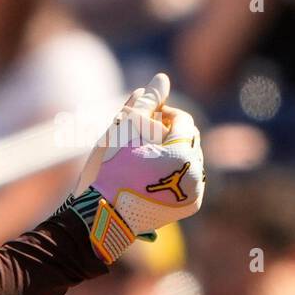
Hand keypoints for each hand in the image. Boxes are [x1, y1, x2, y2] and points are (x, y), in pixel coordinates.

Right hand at [64, 73, 205, 263]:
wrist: (99, 216)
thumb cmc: (107, 170)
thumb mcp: (123, 131)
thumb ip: (145, 102)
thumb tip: (162, 77)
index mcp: (183, 155)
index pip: (182, 120)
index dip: (161, 113)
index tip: (140, 118)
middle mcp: (195, 175)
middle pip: (188, 139)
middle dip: (167, 133)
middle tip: (140, 137)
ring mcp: (194, 193)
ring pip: (188, 158)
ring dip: (171, 150)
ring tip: (143, 154)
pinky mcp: (188, 206)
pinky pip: (187, 177)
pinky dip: (173, 170)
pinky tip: (150, 171)